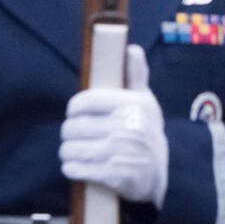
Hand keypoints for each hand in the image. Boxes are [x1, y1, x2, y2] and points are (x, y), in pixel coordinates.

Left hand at [60, 44, 168, 208]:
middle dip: (68, 132)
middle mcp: (130, 126)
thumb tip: (132, 48)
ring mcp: (123, 152)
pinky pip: (80, 169)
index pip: (87, 101)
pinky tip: (73, 166)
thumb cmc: (145, 131)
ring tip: (70, 151)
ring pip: (74, 149)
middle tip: (70, 134)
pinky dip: (72, 168)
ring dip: (67, 152)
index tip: (73, 112)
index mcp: (135, 104)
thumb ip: (136, 75)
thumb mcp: (145, 102)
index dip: (74, 107)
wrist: (157, 174)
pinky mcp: (116, 175)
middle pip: (76, 127)